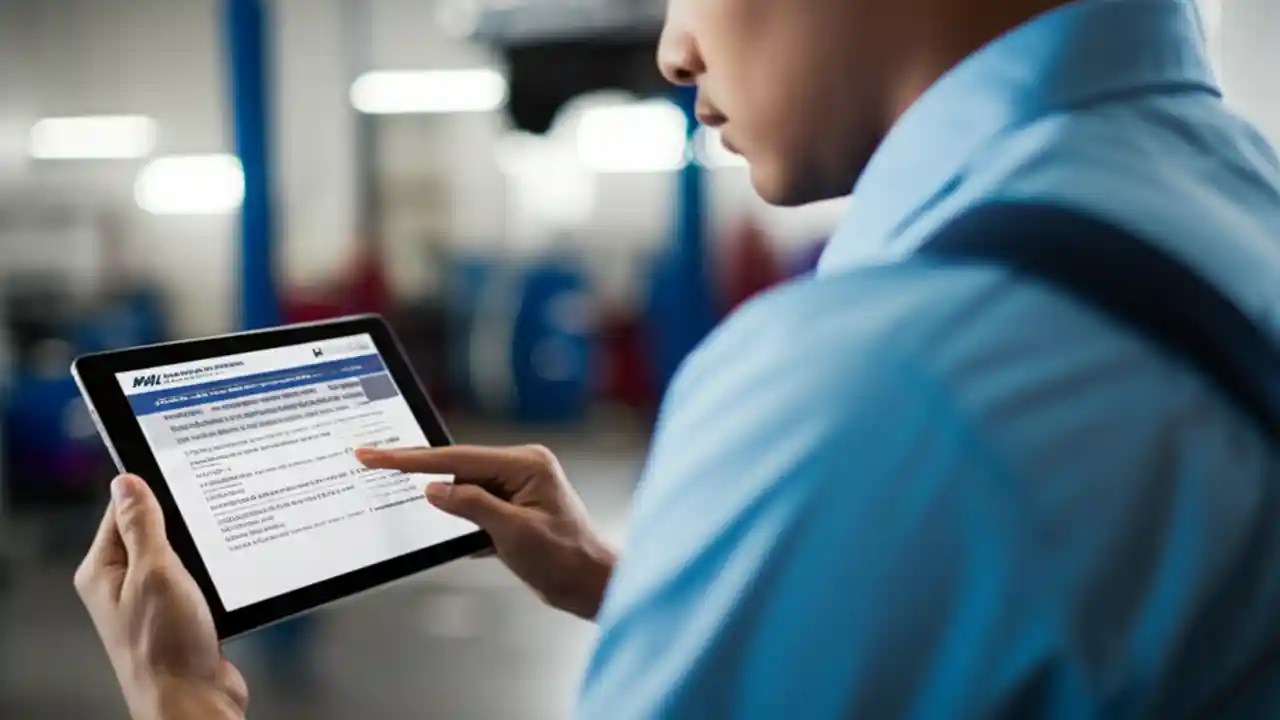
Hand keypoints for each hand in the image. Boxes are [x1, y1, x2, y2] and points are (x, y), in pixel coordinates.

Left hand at [75, 475, 247, 719]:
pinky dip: (213, 571)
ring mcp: (151, 600)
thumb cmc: (167, 645)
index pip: (122, 511)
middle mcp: (122, 584)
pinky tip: (230, 568)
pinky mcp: (180, 614)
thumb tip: (127, 481)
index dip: (153, 491)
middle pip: (152, 530)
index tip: (186, 475)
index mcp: (103, 571)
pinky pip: (195, 577)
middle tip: (214, 508)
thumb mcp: (155, 573)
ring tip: (225, 540)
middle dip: (184, 520)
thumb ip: (141, 525)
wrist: (194, 699)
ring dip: (202, 548)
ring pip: (178, 554)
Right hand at [357, 444, 615, 619]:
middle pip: (458, 469)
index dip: (412, 459)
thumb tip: (434, 489)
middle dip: (420, 475)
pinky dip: (459, 521)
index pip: (458, 458)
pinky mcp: (513, 508)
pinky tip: (450, 532)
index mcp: (526, 464)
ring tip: (419, 505)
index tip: (377, 454)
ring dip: (445, 506)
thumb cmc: (565, 558)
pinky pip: (475, 506)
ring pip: (464, 490)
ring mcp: (518, 487)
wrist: (590, 585)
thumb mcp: (513, 532)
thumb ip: (472, 505)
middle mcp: (522, 468)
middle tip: (373, 466)